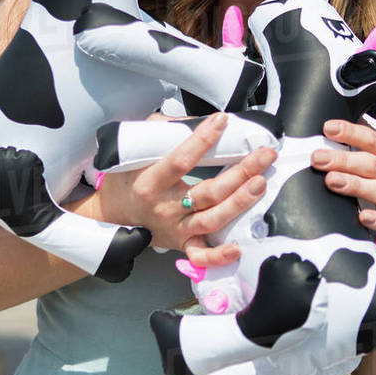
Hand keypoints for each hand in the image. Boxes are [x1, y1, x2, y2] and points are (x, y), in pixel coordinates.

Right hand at [96, 113, 275, 267]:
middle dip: (240, 172)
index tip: (222, 121)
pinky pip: (200, 256)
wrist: (111, 215)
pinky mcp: (181, 245)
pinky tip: (238, 248)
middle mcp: (165, 208)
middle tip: (264, 155)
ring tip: (261, 183)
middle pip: (208, 192)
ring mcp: (175, 229)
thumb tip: (198, 118)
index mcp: (151, 182)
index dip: (202, 140)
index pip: (180, 160)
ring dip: (240, 202)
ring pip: (212, 219)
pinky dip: (218, 256)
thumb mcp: (135, 150)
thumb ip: (163, 131)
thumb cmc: (127, 178)